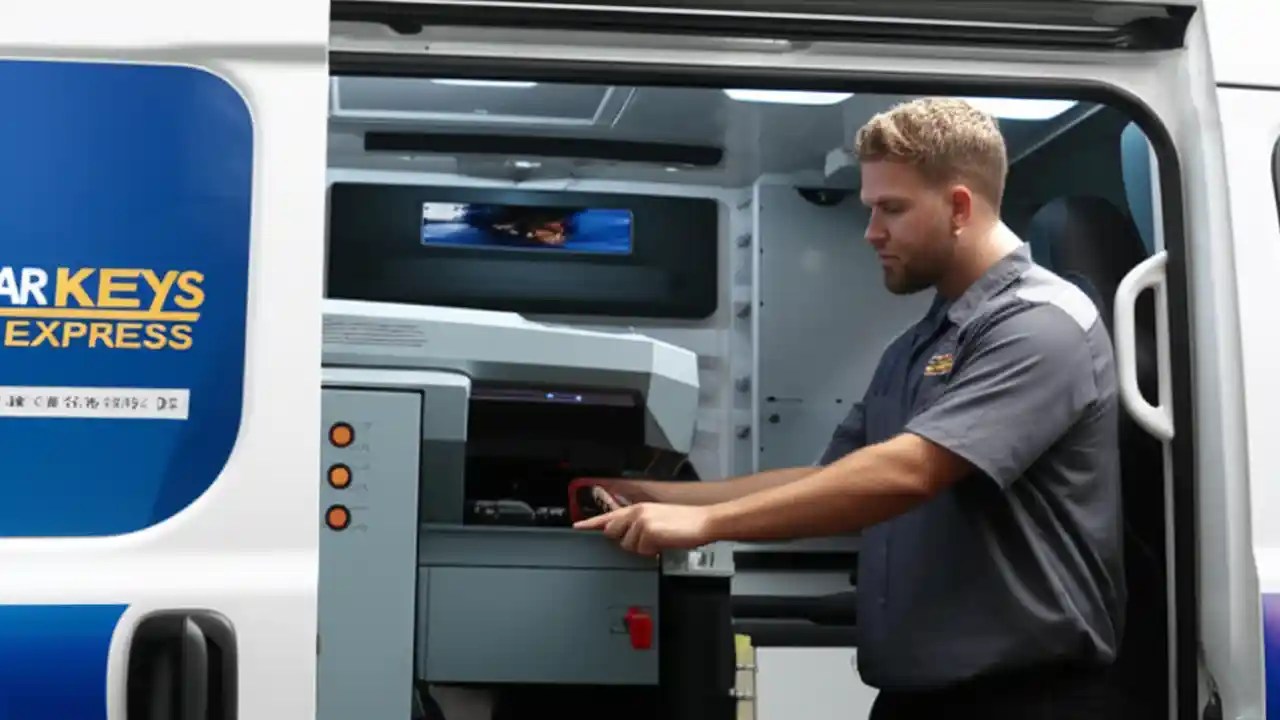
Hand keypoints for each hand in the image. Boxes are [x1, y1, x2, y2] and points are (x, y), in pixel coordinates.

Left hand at [573, 502, 713, 555]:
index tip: (577, 527)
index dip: (591, 523)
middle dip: (627, 542)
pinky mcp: (649, 533)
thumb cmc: (686, 523)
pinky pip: (642, 552)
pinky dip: (653, 553)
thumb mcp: (658, 518)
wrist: (705, 522)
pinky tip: (664, 544)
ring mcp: (642, 522)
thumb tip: (627, 537)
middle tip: (650, 539)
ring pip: (628, 546)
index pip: (609, 516)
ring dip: (643, 549)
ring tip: (661, 541)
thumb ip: (639, 524)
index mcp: (638, 508)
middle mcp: (637, 512)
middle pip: (614, 534)